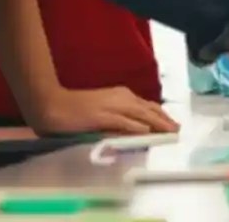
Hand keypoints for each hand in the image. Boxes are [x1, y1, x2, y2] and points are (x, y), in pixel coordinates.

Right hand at [24, 86, 178, 135]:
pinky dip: (137, 127)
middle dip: (165, 120)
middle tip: (178, 130)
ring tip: (170, 133)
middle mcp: (120, 98)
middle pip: (150, 109)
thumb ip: (118, 118)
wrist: (50, 103)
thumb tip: (136, 129)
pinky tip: (147, 133)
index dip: (162, 115)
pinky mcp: (101, 116)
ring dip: (158, 124)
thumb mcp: (102, 111)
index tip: (173, 124)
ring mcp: (111, 106)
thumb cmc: (74, 108)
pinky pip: (124, 122)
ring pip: (141, 115)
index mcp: (121, 95)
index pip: (148, 106)